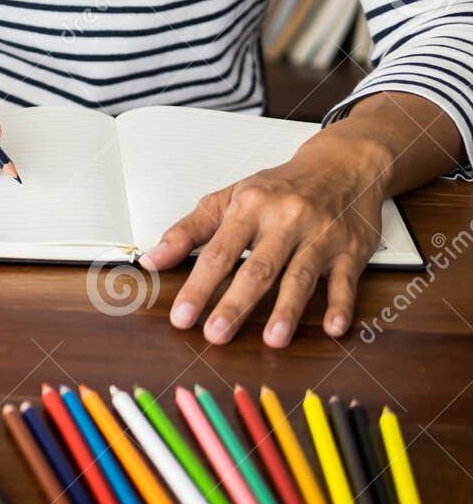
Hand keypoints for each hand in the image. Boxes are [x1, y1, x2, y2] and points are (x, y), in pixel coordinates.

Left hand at [141, 136, 388, 347]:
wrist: (343, 164)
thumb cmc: (279, 187)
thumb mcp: (229, 199)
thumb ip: (188, 231)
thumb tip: (151, 260)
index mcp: (250, 207)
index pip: (219, 253)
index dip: (198, 287)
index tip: (182, 317)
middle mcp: (286, 220)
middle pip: (258, 268)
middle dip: (236, 304)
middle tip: (215, 335)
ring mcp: (321, 235)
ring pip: (301, 276)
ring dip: (287, 309)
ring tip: (272, 339)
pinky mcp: (351, 249)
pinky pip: (346, 280)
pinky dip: (341, 304)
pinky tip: (334, 327)